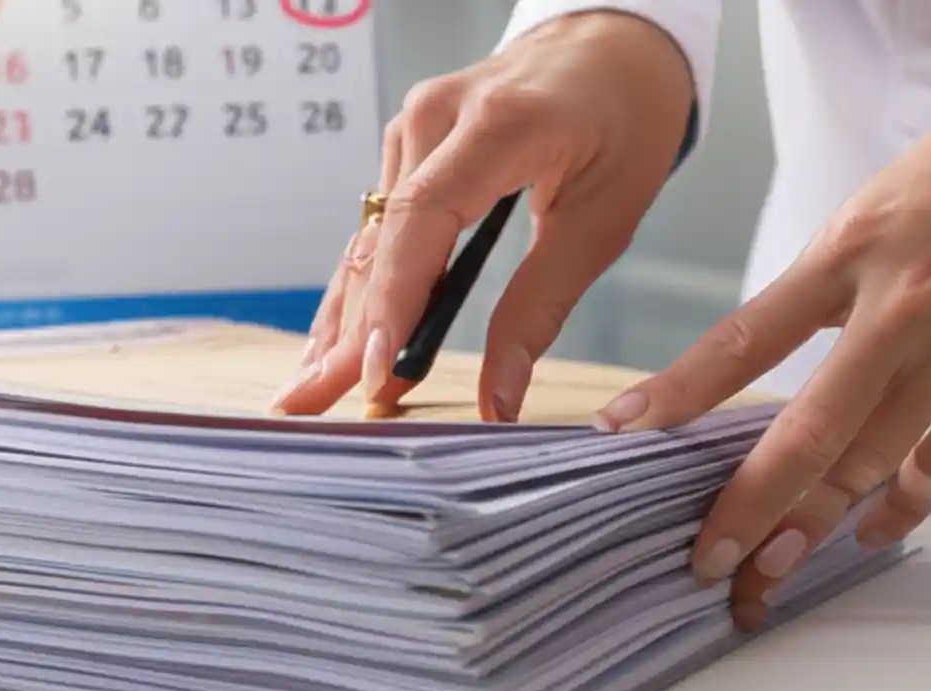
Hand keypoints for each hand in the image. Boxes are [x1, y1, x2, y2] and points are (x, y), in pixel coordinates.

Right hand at [270, 11, 694, 418]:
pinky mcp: (405, 145)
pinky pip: (374, 225)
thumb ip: (542, 306)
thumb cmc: (622, 122)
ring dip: (340, 317)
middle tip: (311, 402)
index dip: (392, 302)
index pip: (422, 219)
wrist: (610, 47)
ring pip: (367, 239)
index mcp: (499, 124)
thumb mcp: (604, 217)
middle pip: (379, 239)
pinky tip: (330, 337)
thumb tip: (498, 397)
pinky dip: (358, 286)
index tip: (377, 371)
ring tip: (308, 387)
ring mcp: (412, 126)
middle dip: (347, 332)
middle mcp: (437, 116)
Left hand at [592, 118, 930, 629]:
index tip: (620, 430)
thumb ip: (814, 289)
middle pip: (813, 429)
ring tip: (771, 567)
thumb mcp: (862, 219)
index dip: (677, 392)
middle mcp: (900, 308)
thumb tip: (746, 361)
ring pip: (878, 457)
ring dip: (820, 521)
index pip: (743, 340)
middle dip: (754, 504)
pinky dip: (905, 500)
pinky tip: (869, 531)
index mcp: (846, 255)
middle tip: (709, 560)